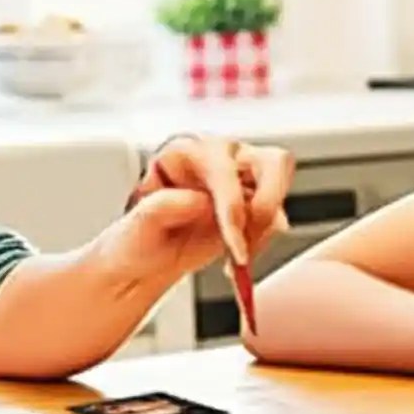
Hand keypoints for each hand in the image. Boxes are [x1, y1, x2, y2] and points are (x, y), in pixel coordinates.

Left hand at [112, 134, 294, 280]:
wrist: (143, 262)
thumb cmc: (135, 240)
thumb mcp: (133, 227)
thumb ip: (159, 208)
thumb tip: (200, 200)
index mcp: (186, 151)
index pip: (225, 169)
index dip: (234, 208)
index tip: (235, 245)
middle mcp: (219, 158)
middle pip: (272, 161)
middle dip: (266, 206)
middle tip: (247, 243)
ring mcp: (240, 180)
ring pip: (281, 188)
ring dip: (265, 227)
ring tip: (236, 256)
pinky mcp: (252, 205)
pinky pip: (276, 218)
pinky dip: (262, 242)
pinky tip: (236, 259)